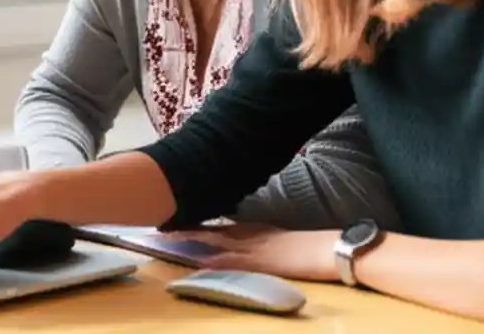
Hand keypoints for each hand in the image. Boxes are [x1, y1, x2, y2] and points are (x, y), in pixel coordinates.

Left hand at [169, 222, 337, 281]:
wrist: (324, 248)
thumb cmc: (305, 245)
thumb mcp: (273, 236)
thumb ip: (253, 235)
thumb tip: (233, 238)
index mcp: (249, 228)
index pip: (214, 224)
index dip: (192, 222)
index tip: (171, 219)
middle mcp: (245, 235)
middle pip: (207, 230)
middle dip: (183, 229)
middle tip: (159, 226)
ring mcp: (250, 248)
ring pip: (213, 243)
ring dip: (190, 241)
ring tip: (166, 239)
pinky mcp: (257, 263)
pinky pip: (229, 263)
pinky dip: (212, 262)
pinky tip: (195, 263)